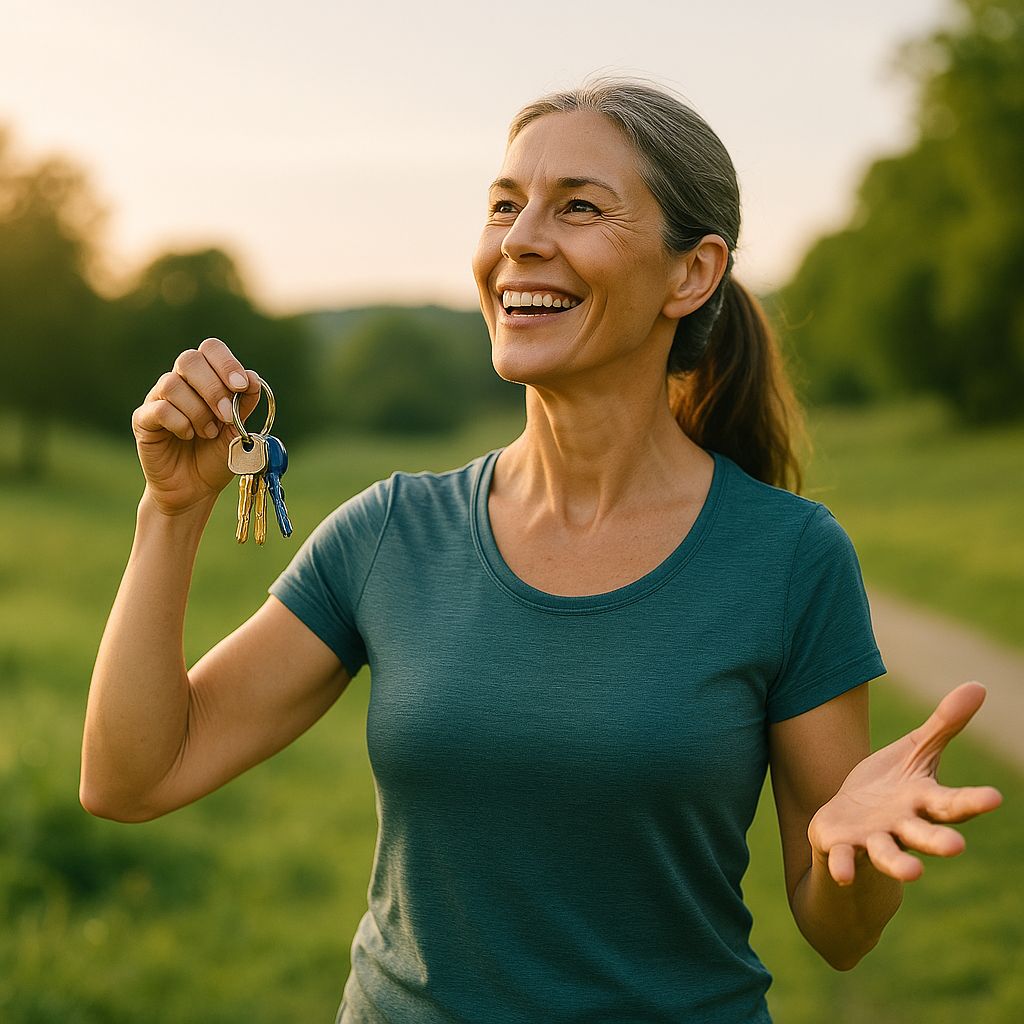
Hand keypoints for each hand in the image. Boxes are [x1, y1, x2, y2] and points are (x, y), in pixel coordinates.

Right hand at [131, 338, 262, 514]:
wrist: (196, 488)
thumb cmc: (217, 456)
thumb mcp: (239, 430)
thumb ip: (244, 404)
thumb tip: (253, 378)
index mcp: (205, 379)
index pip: (210, 349)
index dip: (227, 363)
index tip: (242, 387)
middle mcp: (180, 383)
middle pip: (189, 359)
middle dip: (213, 387)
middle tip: (225, 416)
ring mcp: (158, 399)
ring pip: (172, 383)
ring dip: (198, 410)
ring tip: (208, 433)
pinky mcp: (143, 420)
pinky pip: (159, 408)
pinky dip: (180, 422)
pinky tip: (188, 436)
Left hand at [808, 682, 1002, 885]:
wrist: (847, 822)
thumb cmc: (890, 787)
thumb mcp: (915, 751)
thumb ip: (945, 724)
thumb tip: (980, 685)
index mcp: (923, 801)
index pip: (952, 802)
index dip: (973, 801)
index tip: (994, 798)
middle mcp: (903, 825)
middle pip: (924, 833)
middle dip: (939, 840)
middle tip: (956, 847)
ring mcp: (873, 838)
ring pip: (888, 852)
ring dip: (899, 863)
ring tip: (913, 873)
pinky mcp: (842, 846)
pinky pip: (844, 858)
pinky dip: (843, 866)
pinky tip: (842, 874)